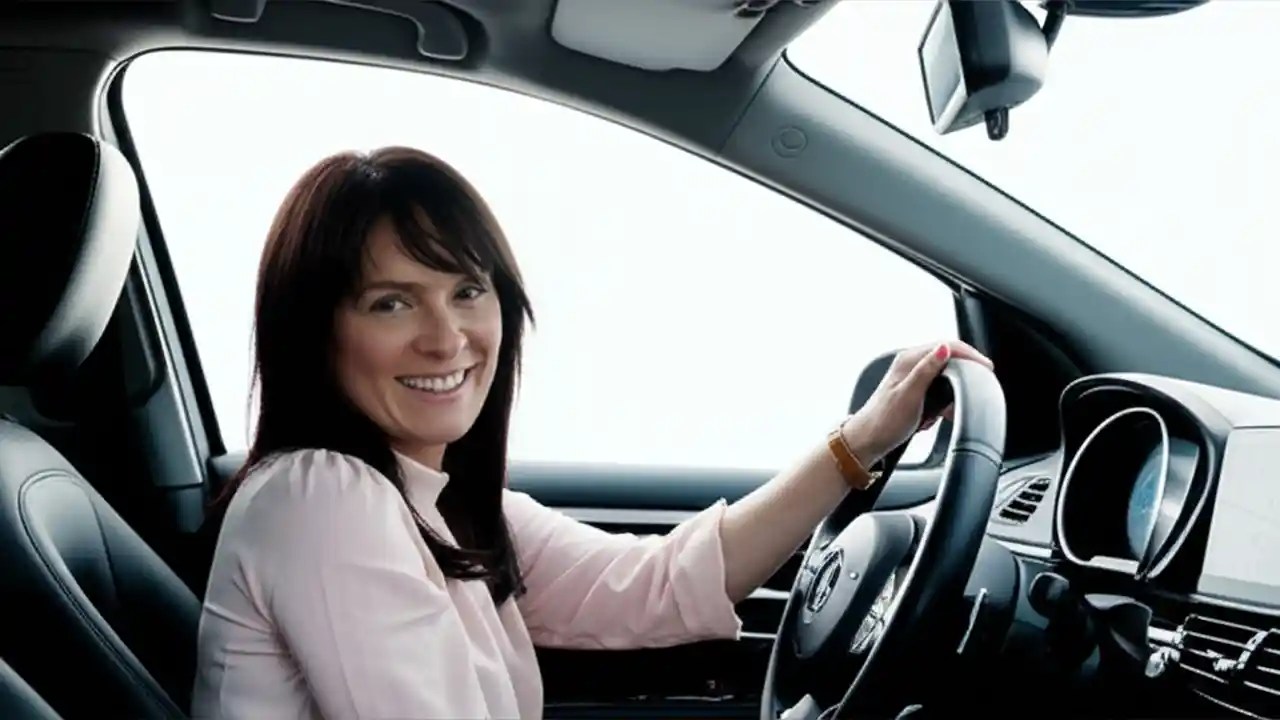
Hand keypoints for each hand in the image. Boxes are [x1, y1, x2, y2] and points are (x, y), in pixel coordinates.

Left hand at [841, 340, 992, 466]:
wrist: (867, 441)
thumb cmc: (884, 421)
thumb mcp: (910, 395)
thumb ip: (927, 370)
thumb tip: (945, 348)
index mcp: (909, 360)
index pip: (947, 345)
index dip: (970, 355)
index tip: (987, 367)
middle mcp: (910, 364)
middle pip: (948, 357)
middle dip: (964, 373)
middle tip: (981, 384)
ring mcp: (911, 376)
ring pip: (944, 374)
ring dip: (954, 389)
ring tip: (956, 406)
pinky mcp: (913, 390)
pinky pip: (937, 388)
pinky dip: (945, 400)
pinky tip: (944, 413)